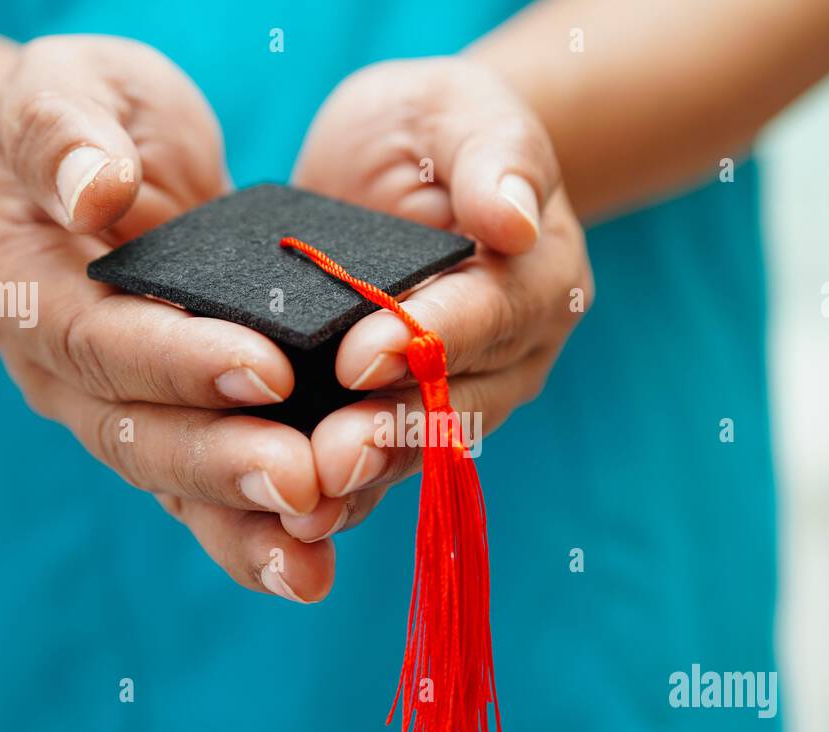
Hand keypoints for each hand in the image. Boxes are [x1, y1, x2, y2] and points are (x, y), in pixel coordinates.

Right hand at [0, 36, 334, 601]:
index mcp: (31, 295)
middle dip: (223, 463)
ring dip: (245, 527)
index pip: (101, 340)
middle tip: (302, 481)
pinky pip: (210, 497)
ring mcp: (122, 414)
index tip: (268, 368)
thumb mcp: (70, 90)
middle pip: (139, 435)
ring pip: (176, 486)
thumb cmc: (91, 118)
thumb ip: (66, 135)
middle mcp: (68, 376)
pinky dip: (257, 539)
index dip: (179, 360)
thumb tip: (96, 191)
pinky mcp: (179, 431)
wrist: (106, 167)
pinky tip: (313, 570)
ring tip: (312, 560)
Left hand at [287, 57, 592, 541]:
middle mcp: (511, 353)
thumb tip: (513, 220)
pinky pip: (382, 468)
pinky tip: (291, 521)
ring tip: (305, 507)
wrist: (403, 172)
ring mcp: (463, 397)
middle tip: (330, 460)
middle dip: (391, 433)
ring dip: (365, 482)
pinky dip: (342, 497)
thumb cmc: (433, 130)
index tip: (358, 357)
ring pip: (421, 451)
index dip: (426, 340)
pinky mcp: (405, 420)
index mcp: (537, 277)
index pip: (488, 313)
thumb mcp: (461, 112)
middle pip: (459, 403)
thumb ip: (494, 157)